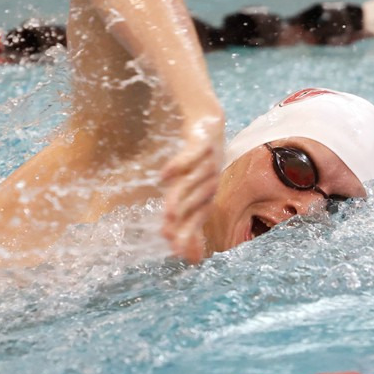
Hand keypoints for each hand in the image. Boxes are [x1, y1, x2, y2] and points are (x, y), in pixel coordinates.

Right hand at [160, 112, 224, 262]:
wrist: (209, 121)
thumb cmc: (198, 159)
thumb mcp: (189, 185)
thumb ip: (182, 213)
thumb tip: (173, 242)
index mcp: (207, 192)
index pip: (198, 217)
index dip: (188, 234)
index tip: (176, 252)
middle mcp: (210, 180)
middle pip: (196, 204)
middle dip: (184, 222)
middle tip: (169, 238)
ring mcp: (209, 161)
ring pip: (192, 182)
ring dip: (180, 198)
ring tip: (167, 214)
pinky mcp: (204, 142)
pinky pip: (191, 155)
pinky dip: (178, 165)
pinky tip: (163, 176)